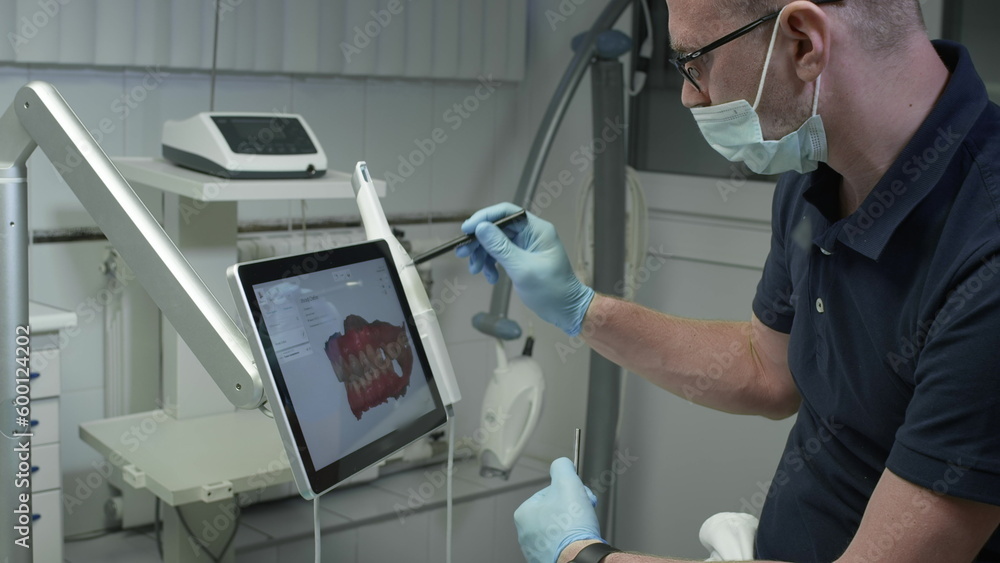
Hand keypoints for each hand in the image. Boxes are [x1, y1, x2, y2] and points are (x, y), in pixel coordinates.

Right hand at [457, 203, 594, 335]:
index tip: (466, 229)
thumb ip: (501, 247)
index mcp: (537, 229)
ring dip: (483, 254)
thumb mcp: (523, 269)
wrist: (565, 310)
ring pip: (496, 241)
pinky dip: (491, 264)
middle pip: (497, 227)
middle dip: (479, 240)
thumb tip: (480, 227)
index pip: (506, 212)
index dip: (484, 217)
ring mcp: (526, 245)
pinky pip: (500, 254)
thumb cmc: (550, 290)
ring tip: (475, 270)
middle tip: (463, 253)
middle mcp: (531, 233)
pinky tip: (490, 277)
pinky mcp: (521, 258)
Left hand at [514, 458, 602, 562]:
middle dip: (573, 508)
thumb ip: (562, 467)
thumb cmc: (570, 528)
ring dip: (573, 524)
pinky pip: (562, 544)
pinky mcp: (548, 560)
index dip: (570, 491)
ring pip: (559, 527)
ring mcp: (536, 549)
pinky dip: (572, 541)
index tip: (579, 497)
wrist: (579, 559)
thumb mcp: (567, 483)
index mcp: (524, 514)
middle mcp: (525, 533)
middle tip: (583, 512)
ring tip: (582, 528)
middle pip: (555, 510)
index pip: (551, 492)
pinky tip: (579, 541)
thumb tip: (562, 464)